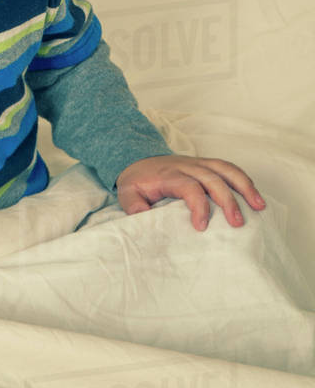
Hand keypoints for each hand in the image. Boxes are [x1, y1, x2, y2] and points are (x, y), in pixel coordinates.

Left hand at [115, 155, 265, 230]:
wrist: (137, 159)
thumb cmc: (137, 183)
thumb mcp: (128, 195)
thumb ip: (134, 206)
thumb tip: (145, 217)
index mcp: (168, 175)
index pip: (188, 186)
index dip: (198, 205)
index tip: (201, 227)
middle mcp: (186, 166)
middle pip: (212, 177)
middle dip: (227, 200)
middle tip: (237, 223)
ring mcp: (198, 163)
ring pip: (225, 169)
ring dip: (244, 186)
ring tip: (259, 206)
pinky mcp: (206, 165)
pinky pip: (228, 168)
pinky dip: (243, 179)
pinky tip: (255, 196)